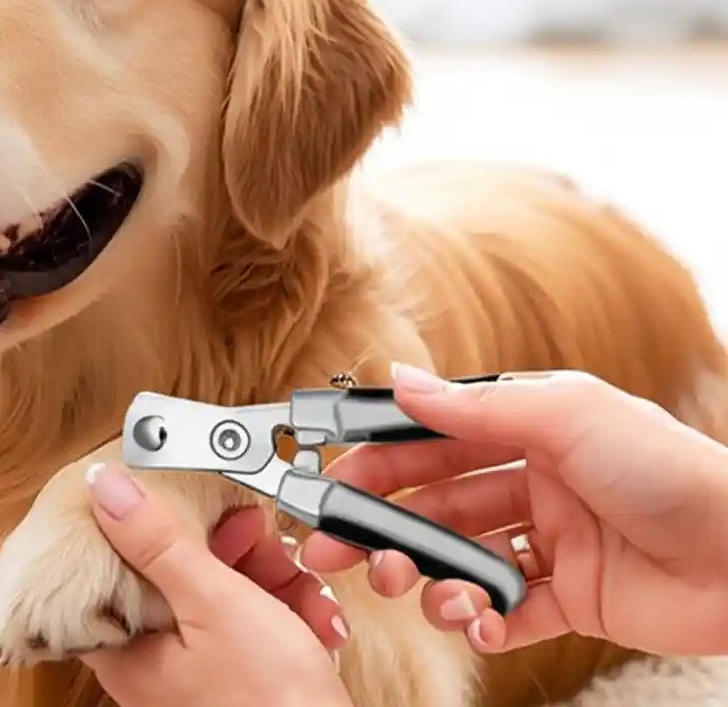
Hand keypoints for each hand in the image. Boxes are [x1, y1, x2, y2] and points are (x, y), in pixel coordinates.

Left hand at [79, 463, 352, 706]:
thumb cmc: (272, 706)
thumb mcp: (214, 604)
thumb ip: (159, 541)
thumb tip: (107, 488)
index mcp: (127, 650)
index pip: (117, 563)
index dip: (154, 526)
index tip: (191, 505)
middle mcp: (155, 661)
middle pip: (180, 570)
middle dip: (237, 551)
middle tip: (264, 546)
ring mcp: (199, 667)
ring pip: (226, 590)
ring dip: (275, 580)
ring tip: (302, 596)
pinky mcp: (239, 671)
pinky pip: (254, 620)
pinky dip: (287, 611)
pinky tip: (313, 620)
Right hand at [303, 365, 727, 655]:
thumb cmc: (669, 470)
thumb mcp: (565, 415)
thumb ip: (474, 404)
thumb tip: (398, 379)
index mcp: (532, 430)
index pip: (435, 441)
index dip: (380, 459)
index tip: (332, 480)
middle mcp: (537, 484)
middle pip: (437, 505)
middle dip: (384, 526)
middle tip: (337, 549)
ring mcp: (553, 544)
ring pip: (463, 561)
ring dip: (429, 577)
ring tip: (419, 589)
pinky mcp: (574, 600)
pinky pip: (508, 612)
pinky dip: (482, 620)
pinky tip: (475, 619)